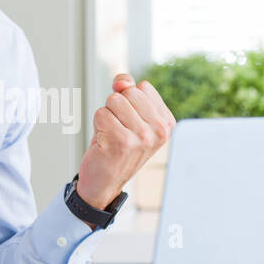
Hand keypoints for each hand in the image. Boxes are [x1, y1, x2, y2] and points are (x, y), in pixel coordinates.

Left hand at [75, 73, 175, 214]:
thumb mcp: (128, 115)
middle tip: (118, 130)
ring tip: (111, 137)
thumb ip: (128, 89)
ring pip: (113, 101)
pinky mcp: (121, 142)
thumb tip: (121, 82)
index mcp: (167, 123)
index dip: (128, 101)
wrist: (104, 182)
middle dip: (116, 107)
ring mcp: (142, 137)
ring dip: (106, 117)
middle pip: (127, 92)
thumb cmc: (116, 145)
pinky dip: (97, 126)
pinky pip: (101, 114)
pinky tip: (104, 143)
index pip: (142, 87)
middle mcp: (159, 130)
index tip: (130, 123)